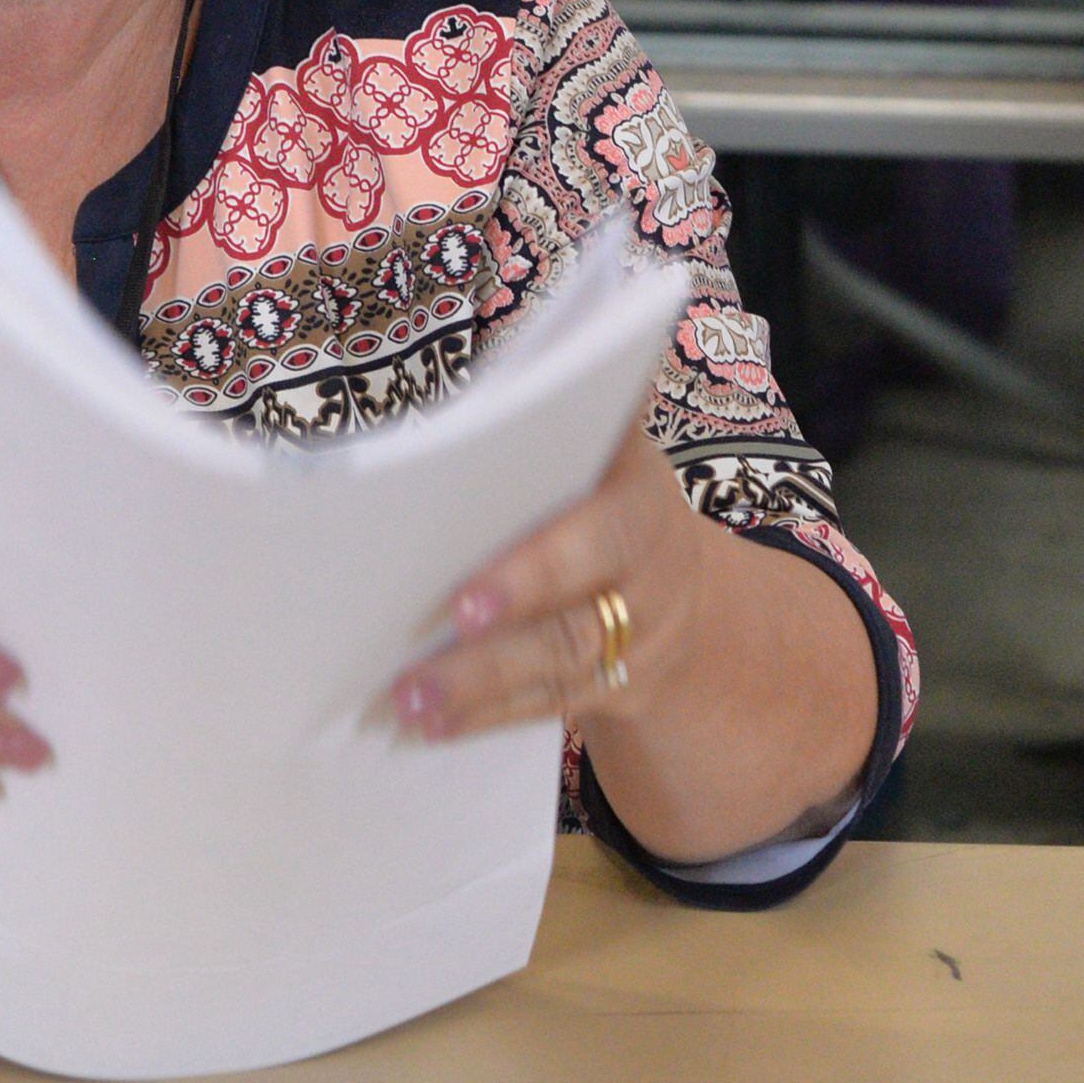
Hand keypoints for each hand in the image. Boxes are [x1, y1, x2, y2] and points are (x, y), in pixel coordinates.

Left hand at [392, 429, 718, 741]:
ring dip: (478, 688)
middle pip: (576, 619)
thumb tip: (497, 356)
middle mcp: (654, 575)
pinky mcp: (617, 688)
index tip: (466, 604)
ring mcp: (641, 641)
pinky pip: (550, 704)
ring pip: (558, 667)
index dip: (537, 572)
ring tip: (407, 701)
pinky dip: (487, 717)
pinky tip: (431, 726)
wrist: (676, 581)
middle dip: (495, 651)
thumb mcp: (605, 451)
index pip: (602, 537)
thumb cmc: (599, 497)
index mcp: (642, 500)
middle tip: (419, 669)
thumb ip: (557, 426)